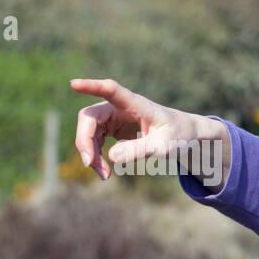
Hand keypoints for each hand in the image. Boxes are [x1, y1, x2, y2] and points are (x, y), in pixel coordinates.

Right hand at [70, 78, 229, 186]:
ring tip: (104, 175)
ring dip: (90, 153)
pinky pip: (94, 140)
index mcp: (135, 103)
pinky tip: (105, 171)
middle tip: (91, 164)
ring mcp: (113, 117)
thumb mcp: (165, 146)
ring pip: (88, 131)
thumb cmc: (178, 135)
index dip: (92, 86)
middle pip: (89, 117)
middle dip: (85, 140)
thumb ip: (141, 149)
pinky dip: (96, 156)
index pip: (111, 90)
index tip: (74, 84)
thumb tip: (112, 157)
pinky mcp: (111, 128)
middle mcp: (119, 106)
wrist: (184, 134)